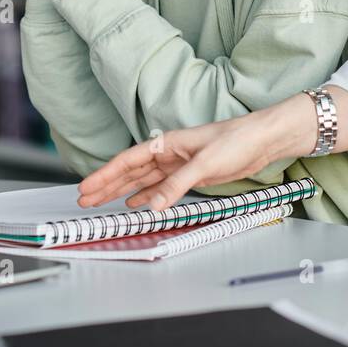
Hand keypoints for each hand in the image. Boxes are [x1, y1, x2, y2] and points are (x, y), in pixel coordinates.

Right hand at [76, 95, 318, 211]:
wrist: (262, 140)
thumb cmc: (236, 140)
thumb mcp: (204, 164)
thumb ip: (176, 186)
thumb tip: (152, 206)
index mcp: (166, 143)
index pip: (128, 160)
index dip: (105, 175)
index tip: (87, 187)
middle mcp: (169, 153)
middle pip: (130, 172)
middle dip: (106, 185)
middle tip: (85, 199)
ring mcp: (179, 165)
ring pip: (143, 181)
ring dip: (122, 191)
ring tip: (102, 203)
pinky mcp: (192, 175)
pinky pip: (161, 188)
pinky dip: (146, 196)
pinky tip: (136, 203)